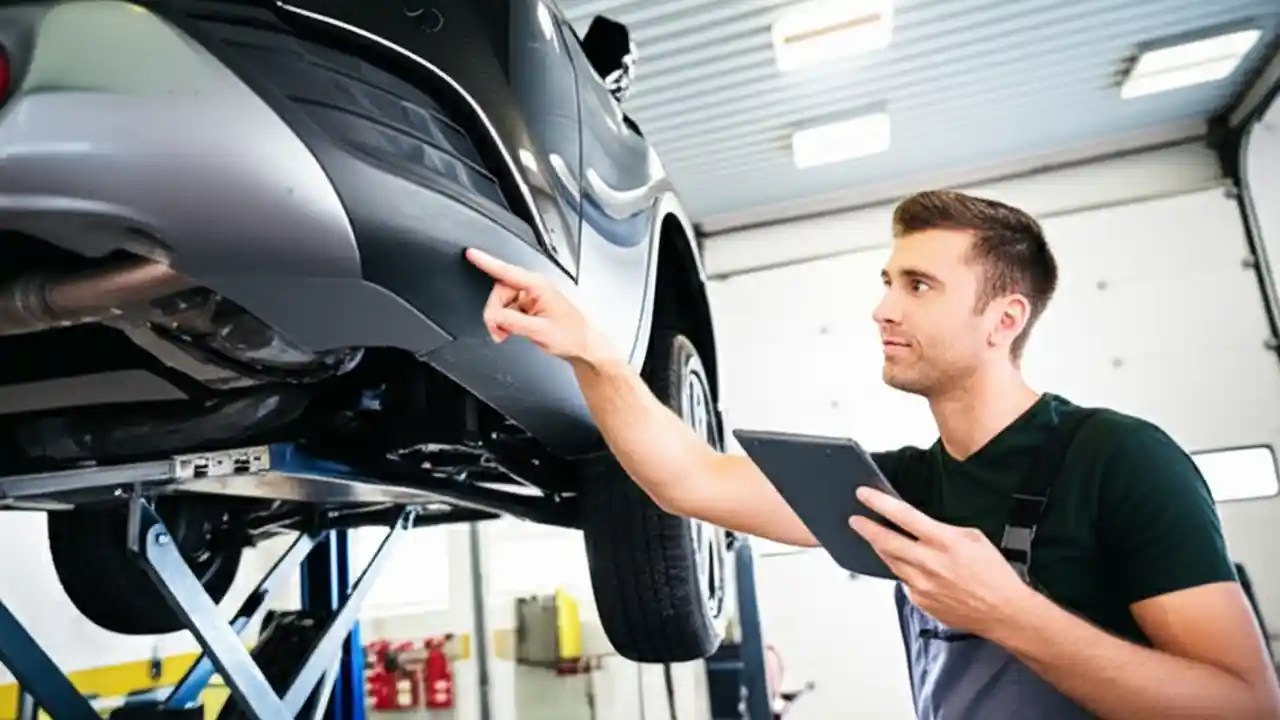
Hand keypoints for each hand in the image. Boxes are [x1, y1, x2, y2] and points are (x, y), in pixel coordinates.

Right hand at [464, 248, 617, 363]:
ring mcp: (532, 297)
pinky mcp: (530, 306)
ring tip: (505, 334)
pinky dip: (504, 321)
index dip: (487, 262)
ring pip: (502, 301)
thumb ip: (513, 322)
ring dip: (499, 319)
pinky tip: (509, 332)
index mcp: (539, 287)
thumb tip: (494, 316)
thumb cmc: (571, 336)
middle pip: (500, 290)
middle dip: (494, 312)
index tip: (472, 254)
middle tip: (497, 331)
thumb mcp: (539, 331)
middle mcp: (535, 288)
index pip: (508, 272)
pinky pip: (508, 309)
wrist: (583, 347)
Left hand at [849, 487, 1033, 636]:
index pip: (903, 516)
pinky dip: (904, 571)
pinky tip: (909, 566)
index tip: (863, 494)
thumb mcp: (973, 538)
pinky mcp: (920, 602)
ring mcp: (922, 585)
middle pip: (885, 541)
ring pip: (890, 562)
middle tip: (855, 519)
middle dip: (865, 527)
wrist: (1004, 612)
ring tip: (876, 538)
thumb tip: (921, 527)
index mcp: (944, 541)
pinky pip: (904, 581)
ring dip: (881, 549)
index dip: (879, 503)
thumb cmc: (993, 574)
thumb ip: (942, 530)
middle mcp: (929, 563)